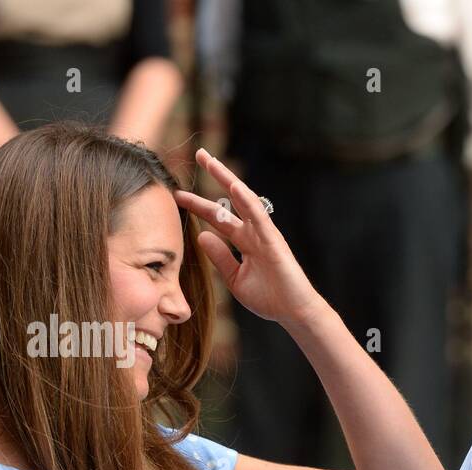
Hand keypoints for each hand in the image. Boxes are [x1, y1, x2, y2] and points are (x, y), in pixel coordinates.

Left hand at [174, 148, 325, 326]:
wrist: (294, 313)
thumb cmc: (270, 299)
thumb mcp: (235, 278)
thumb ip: (220, 257)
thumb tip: (201, 235)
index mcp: (245, 242)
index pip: (218, 217)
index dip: (198, 205)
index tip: (177, 194)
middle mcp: (253, 232)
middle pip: (230, 199)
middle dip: (215, 176)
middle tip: (199, 154)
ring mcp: (264, 234)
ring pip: (243, 199)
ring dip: (227, 177)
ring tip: (210, 160)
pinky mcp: (273, 240)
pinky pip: (258, 216)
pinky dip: (246, 200)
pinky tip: (233, 184)